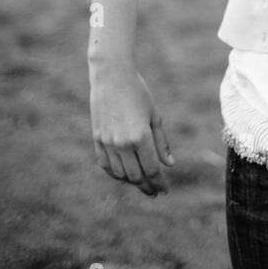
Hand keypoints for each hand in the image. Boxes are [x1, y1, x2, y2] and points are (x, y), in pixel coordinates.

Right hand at [90, 63, 173, 196]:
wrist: (111, 76)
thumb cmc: (138, 93)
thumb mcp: (155, 116)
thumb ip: (162, 143)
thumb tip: (170, 165)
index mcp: (141, 137)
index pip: (152, 170)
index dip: (159, 183)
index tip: (165, 190)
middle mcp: (123, 143)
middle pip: (136, 176)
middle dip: (146, 187)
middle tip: (155, 192)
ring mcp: (107, 142)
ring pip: (120, 174)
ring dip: (131, 182)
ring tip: (141, 183)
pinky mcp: (97, 139)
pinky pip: (105, 165)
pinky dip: (115, 173)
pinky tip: (124, 175)